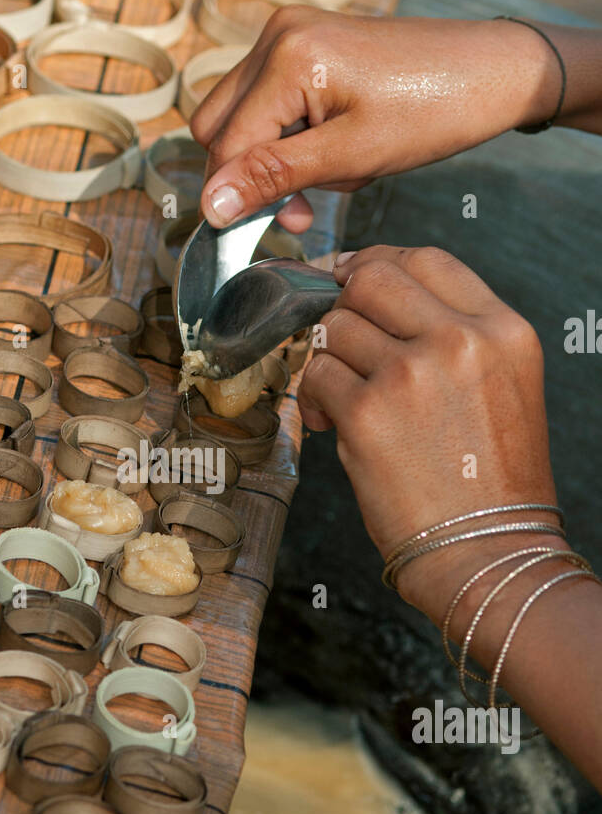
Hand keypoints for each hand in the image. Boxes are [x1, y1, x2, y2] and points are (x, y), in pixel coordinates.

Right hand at [191, 8, 562, 231]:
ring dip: (273, 158)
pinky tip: (335, 146)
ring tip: (334, 172)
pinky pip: (268, 101)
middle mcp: (278, 33)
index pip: (224, 145)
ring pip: (240, 117)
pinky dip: (291, 136)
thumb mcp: (351, 157)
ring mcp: (290, 32)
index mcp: (286, 56)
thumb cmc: (433, 111)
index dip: (237, 197)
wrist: (492, 70)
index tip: (268, 232)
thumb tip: (209, 206)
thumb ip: (274, 178)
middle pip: (218, 126)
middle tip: (306, 208)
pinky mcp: (306, 42)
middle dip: (254, 175)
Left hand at [299, 245, 560, 622]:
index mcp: (502, 329)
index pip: (426, 260)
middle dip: (340, 302)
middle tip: (330, 332)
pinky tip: (328, 423)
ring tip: (338, 397)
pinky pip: (316, 375)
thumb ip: (454, 335)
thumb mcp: (502, 385)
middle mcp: (460, 341)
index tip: (349, 274)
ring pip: (335, 327)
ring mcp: (410, 374)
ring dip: (325, 358)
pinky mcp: (367, 412)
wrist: (488, 553)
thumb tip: (375, 298)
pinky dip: (311, 397)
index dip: (376, 261)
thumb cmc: (491, 482)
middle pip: (372, 279)